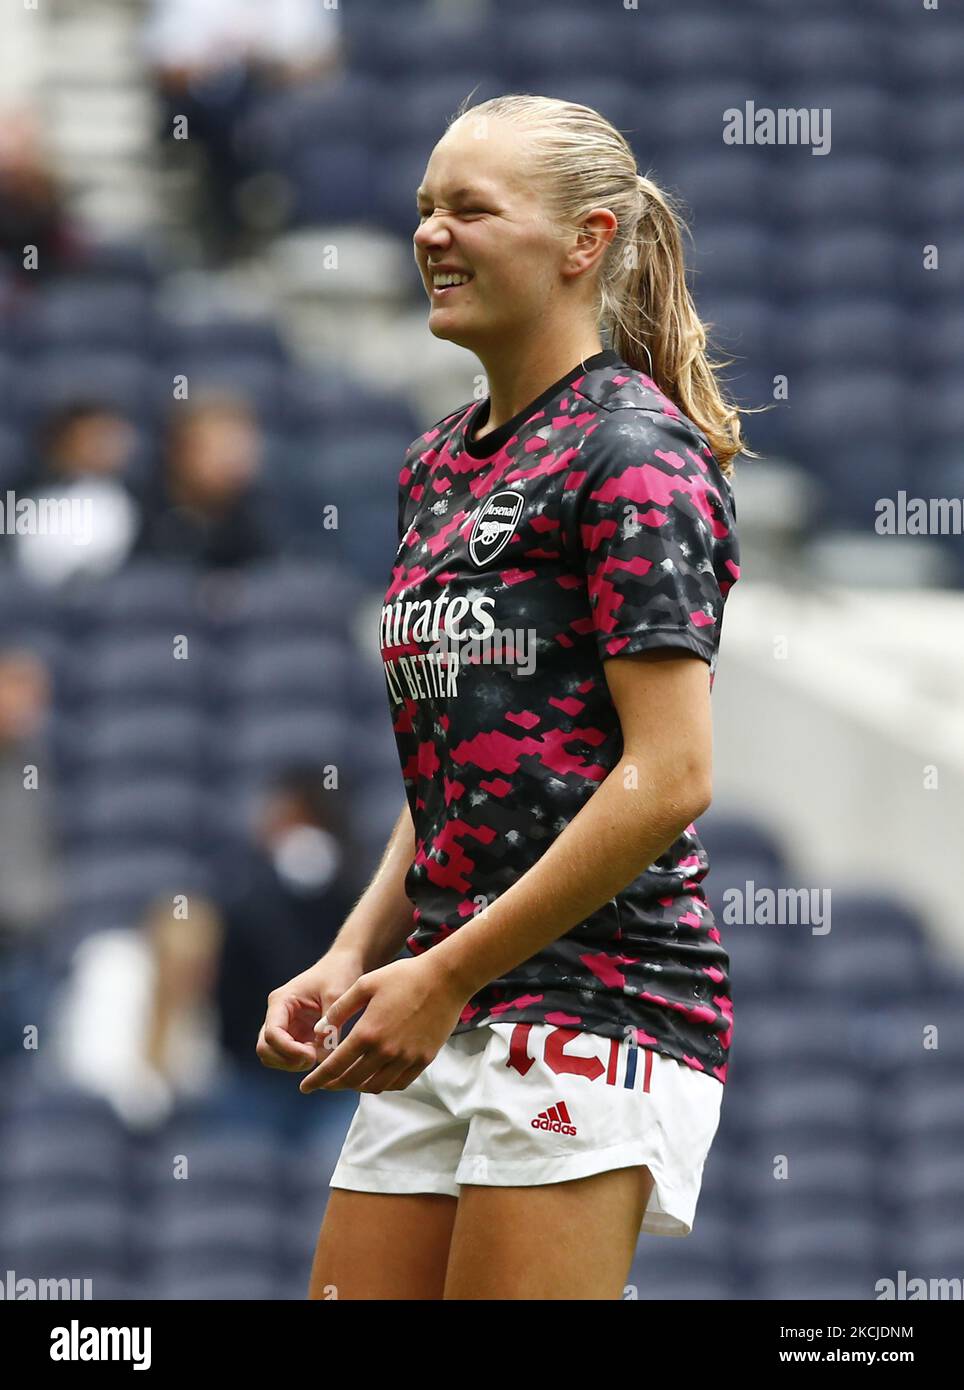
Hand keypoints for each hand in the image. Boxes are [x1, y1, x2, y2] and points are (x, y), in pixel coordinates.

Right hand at [256, 948, 364, 1072]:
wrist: (342, 965)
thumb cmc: (338, 974)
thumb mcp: (337, 995)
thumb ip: (330, 1025)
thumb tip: (321, 1056)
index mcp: (281, 1001)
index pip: (272, 1034)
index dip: (288, 1051)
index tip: (312, 1055)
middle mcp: (277, 1014)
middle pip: (265, 1049)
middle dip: (287, 1060)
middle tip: (313, 1059)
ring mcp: (284, 1026)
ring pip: (273, 1056)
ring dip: (292, 1063)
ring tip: (317, 1056)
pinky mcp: (294, 1034)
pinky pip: (288, 1056)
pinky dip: (300, 1061)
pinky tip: (320, 1053)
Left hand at [299, 954, 468, 1094]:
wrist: (445, 979)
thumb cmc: (403, 976)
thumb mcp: (365, 984)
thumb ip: (339, 1009)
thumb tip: (319, 1030)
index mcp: (367, 1033)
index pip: (335, 1066)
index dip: (318, 1079)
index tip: (305, 1086)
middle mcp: (385, 1052)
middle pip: (352, 1081)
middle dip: (333, 1085)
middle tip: (324, 1083)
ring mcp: (406, 1059)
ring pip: (375, 1086)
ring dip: (357, 1087)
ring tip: (348, 1080)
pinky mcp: (423, 1060)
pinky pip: (398, 1083)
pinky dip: (382, 1085)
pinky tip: (375, 1078)